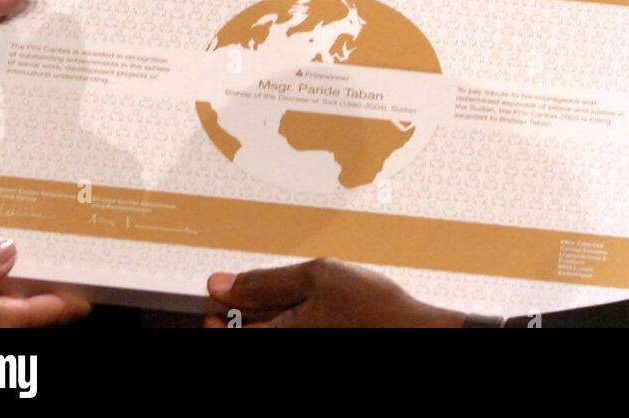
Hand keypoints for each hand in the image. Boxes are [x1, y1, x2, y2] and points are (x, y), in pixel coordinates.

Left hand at [205, 258, 464, 327]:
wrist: (411, 332)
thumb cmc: (371, 308)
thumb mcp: (318, 277)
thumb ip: (266, 281)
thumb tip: (221, 283)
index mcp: (276, 339)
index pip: (218, 331)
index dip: (216, 306)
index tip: (224, 288)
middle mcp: (284, 350)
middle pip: (236, 336)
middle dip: (238, 311)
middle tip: (252, 290)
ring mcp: (300, 347)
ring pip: (263, 334)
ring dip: (263, 316)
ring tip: (287, 297)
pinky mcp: (314, 343)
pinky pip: (288, 335)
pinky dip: (287, 321)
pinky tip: (306, 308)